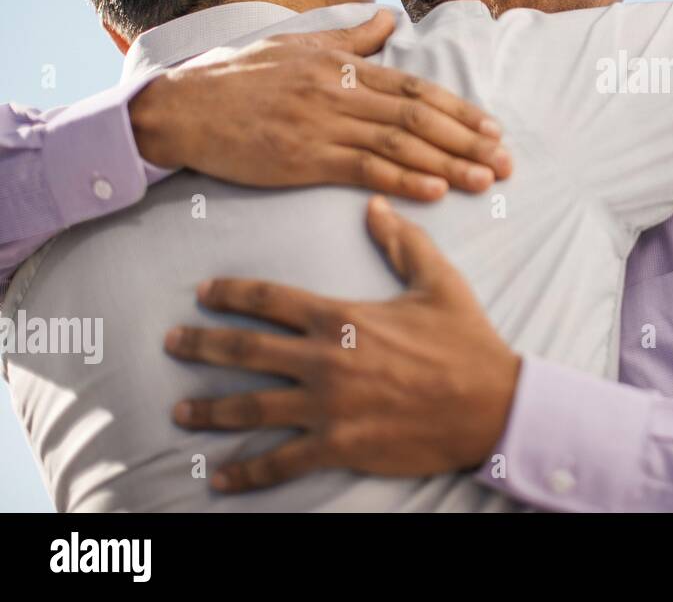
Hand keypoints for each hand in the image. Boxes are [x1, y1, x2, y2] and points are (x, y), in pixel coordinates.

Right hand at [130, 9, 510, 199]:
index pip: (416, 89)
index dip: (460, 110)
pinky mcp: (303, 159)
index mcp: (344, 66)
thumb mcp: (299, 44)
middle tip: (505, 162)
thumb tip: (388, 18)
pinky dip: (402, 181)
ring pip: (398, 145)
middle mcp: (341, 93)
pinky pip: (362, 170)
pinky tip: (433, 192)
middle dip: (467, 141)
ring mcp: (323, 126)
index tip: (493, 128)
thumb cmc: (240, 77)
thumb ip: (350, 36)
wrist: (182, 108)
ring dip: (447, 164)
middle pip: (418, 118)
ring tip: (483, 180)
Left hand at [164, 196, 521, 492]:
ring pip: (251, 408)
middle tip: (170, 343)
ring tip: (180, 411)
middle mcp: (324, 360)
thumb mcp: (438, 282)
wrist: (491, 403)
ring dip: (210, 409)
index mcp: (342, 317)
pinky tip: (220, 477)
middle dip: (201, 345)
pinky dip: (246, 471)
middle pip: (244, 350)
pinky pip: (280, 461)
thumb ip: (403, 243)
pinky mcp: (339, 445)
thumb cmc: (466, 341)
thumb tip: (376, 206)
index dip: (231, 294)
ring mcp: (327, 406)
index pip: (270, 300)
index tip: (203, 292)